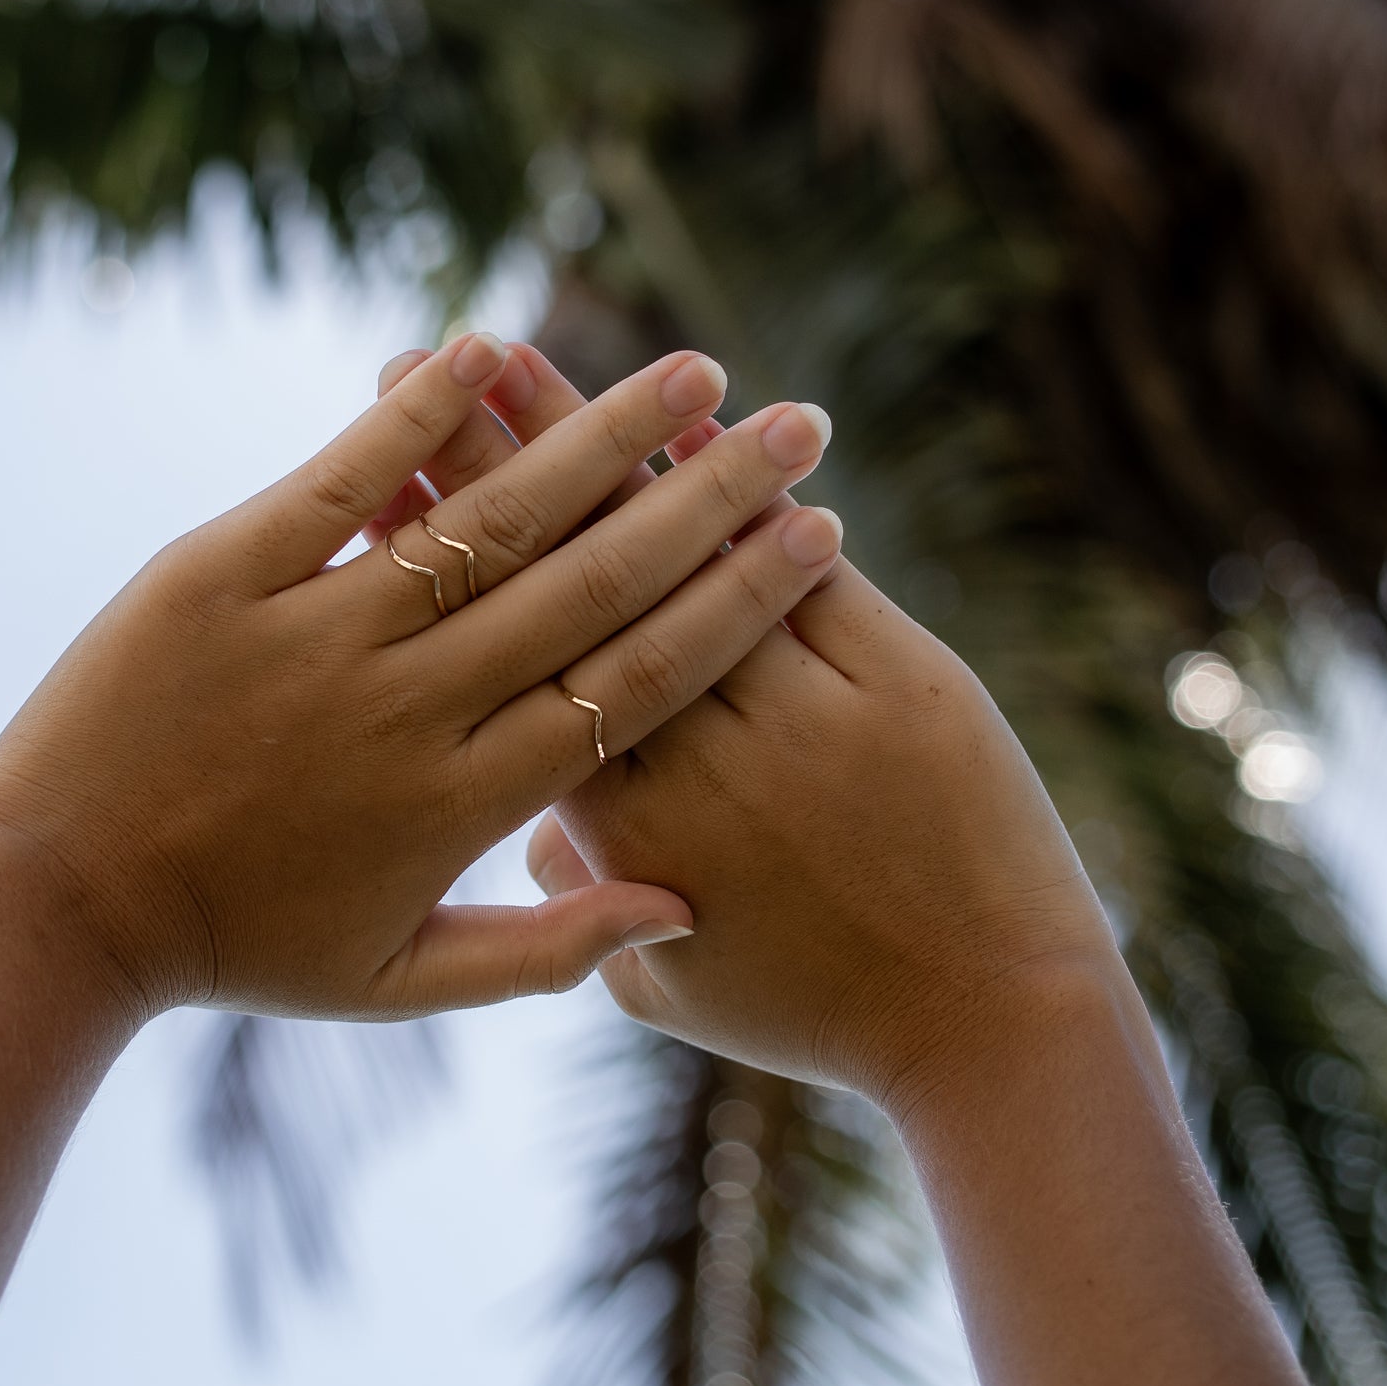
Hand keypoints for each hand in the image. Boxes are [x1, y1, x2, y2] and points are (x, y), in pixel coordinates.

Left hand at [0, 333, 844, 1028]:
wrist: (50, 907)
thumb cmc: (235, 949)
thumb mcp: (398, 981)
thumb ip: (546, 947)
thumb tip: (677, 904)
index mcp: (464, 802)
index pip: (637, 684)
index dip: (736, 606)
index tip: (816, 539)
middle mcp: (409, 708)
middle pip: (591, 586)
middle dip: (709, 500)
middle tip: (798, 426)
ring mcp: (315, 632)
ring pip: (487, 520)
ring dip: (597, 437)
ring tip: (691, 373)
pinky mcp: (220, 575)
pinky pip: (336, 479)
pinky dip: (409, 408)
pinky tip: (486, 347)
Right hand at [372, 341, 1113, 1112]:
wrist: (994, 1029)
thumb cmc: (819, 1014)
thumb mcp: (675, 993)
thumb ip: (581, 913)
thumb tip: (531, 839)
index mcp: (624, 829)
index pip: (518, 665)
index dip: (453, 571)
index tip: (392, 486)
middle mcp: (698, 758)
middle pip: (576, 583)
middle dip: (498, 462)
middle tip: (439, 362)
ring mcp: (804, 713)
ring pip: (680, 558)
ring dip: (603, 446)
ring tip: (528, 356)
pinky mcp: (901, 679)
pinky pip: (801, 569)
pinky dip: (747, 494)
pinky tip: (692, 414)